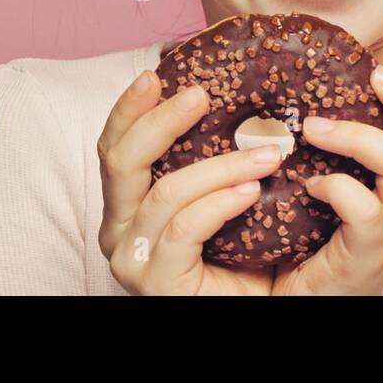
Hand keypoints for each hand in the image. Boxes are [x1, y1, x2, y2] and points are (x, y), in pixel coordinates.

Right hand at [96, 69, 281, 294]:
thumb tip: (231, 93)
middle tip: (201, 94)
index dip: (129, 109)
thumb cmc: (240, 254)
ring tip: (268, 153)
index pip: (114, 147)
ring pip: (166, 193)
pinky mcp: (158, 283)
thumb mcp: (218, 193)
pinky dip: (221, 202)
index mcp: (126, 204)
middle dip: (160, 121)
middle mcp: (118, 230)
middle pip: (121, 161)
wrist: (254, 308)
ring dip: (220, 166)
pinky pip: (187, 228)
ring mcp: (134, 259)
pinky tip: (252, 189)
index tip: (155, 75)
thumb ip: (210, 155)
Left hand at [271, 64, 382, 294]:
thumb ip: (348, 143)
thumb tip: (323, 80)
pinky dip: (336, 187)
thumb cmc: (317, 234)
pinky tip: (311, 185)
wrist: (307, 299)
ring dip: (359, 136)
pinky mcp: (368, 257)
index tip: (382, 72)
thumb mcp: (348, 181)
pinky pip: (366, 212)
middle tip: (375, 76)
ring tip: (314, 128)